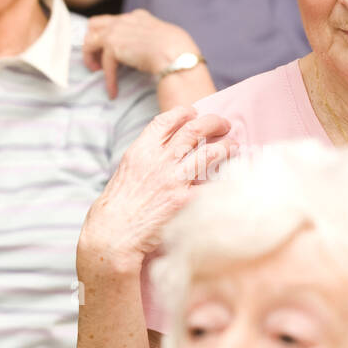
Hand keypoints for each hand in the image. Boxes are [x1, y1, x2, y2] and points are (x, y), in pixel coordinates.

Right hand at [78, 105, 237, 271]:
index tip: (195, 112)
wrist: (114, 235)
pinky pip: (213, 185)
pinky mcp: (184, 201)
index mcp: (141, 151)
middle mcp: (158, 160)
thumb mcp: (126, 172)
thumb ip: (146, 157)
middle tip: (224, 124)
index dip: (184, 112)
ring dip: (226, 146)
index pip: (166, 120)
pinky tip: (233, 176)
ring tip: (233, 146)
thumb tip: (165, 149)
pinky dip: (225, 178)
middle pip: (194, 130)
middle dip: (214, 122)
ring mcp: (173, 180)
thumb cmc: (118, 208)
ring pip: (210, 152)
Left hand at [83, 10, 199, 98]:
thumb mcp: (163, 38)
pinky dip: (108, 80)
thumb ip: (151, 40)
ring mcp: (116, 31)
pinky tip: (113, 92)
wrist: (176, 54)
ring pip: (90, 41)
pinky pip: (104, 65)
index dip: (110, 35)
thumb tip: (148, 53)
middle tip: (98, 58)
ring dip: (91, 57)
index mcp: (138, 17)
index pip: (115, 21)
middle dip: (93, 40)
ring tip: (96, 71)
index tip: (112, 50)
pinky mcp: (112, 46)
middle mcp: (124, 20)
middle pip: (95, 24)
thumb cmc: (177, 50)